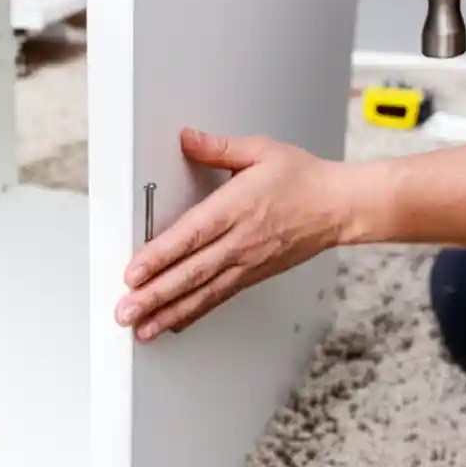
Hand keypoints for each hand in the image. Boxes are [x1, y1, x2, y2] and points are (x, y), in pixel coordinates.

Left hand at [115, 128, 348, 342]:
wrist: (339, 207)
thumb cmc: (303, 179)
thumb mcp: (260, 150)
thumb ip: (218, 148)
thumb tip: (187, 138)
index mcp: (238, 207)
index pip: (192, 235)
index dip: (161, 255)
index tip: (134, 271)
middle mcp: (241, 241)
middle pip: (191, 272)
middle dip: (155, 295)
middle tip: (126, 310)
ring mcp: (247, 263)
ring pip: (202, 292)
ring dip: (169, 312)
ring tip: (141, 327)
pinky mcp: (252, 276)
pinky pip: (218, 298)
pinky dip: (193, 313)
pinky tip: (172, 324)